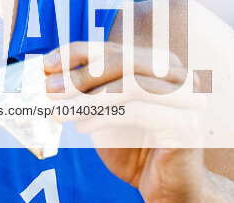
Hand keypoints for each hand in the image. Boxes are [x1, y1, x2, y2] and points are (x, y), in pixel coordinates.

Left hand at [44, 41, 210, 201]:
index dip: (75, 53)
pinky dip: (103, 118)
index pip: (111, 48)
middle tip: (49, 91)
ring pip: (129, 86)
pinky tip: (82, 128)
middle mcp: (177, 75)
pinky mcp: (186, 124)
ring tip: (59, 113)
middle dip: (79, 75)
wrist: (166, 185)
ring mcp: (187, 98)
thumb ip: (83, 88)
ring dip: (87, 99)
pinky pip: (137, 113)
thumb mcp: (102, 110)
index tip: (46, 66)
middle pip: (121, 61)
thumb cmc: (132, 145)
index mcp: (158, 63)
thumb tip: (46, 71)